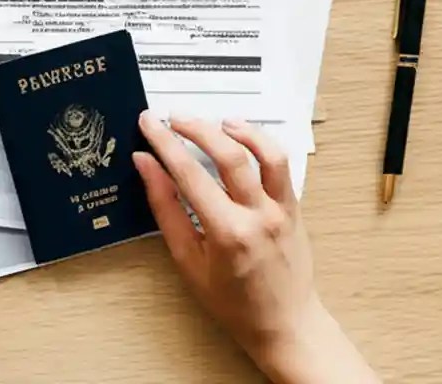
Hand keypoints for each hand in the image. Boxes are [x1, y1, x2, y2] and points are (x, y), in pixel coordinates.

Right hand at [133, 113, 378, 383]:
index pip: (189, 174)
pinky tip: (243, 138)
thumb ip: (166, 209)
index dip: (165, 143)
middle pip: (228, 154)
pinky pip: (281, 166)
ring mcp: (282, 209)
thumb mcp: (188, 261)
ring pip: (266, 152)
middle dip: (196, 129)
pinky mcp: (295, 208)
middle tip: (172, 118)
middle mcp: (258, 216)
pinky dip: (262, 144)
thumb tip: (147, 166)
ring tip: (215, 121)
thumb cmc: (232, 303)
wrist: (284, 324)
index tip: (149, 124)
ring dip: (240, 129)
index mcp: (227, 233)